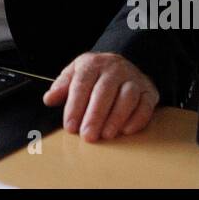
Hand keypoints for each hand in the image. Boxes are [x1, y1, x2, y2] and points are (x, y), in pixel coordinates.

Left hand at [42, 52, 158, 141]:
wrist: (121, 65)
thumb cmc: (94, 75)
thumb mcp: (75, 74)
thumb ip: (62, 87)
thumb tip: (49, 99)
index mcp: (92, 63)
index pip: (82, 84)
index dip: (75, 107)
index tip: (70, 127)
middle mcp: (115, 68)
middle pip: (104, 92)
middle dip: (95, 116)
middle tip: (87, 136)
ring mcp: (134, 78)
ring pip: (127, 97)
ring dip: (116, 118)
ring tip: (106, 135)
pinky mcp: (149, 91)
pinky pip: (145, 105)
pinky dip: (137, 119)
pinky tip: (126, 131)